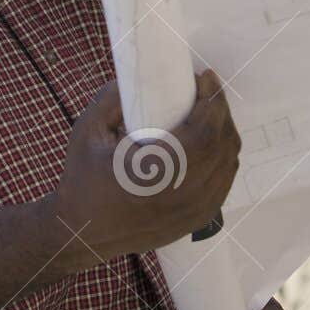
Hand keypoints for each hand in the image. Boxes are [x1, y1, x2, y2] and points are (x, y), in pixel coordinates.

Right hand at [50, 70, 240, 270]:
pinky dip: (224, 158)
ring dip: (225, 133)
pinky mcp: (194, 222)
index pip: (204, 134)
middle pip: (222, 146)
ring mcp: (191, 214)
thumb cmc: (82, 178)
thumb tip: (142, 76)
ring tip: (209, 111)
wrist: (81, 232)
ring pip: (228, 165)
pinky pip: (224, 184)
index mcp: (153, 175)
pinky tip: (212, 141)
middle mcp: (179, 198)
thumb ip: (112, 98)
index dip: (212, 101)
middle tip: (207, 89)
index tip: (205, 77)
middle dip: (221, 110)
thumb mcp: (87, 129)